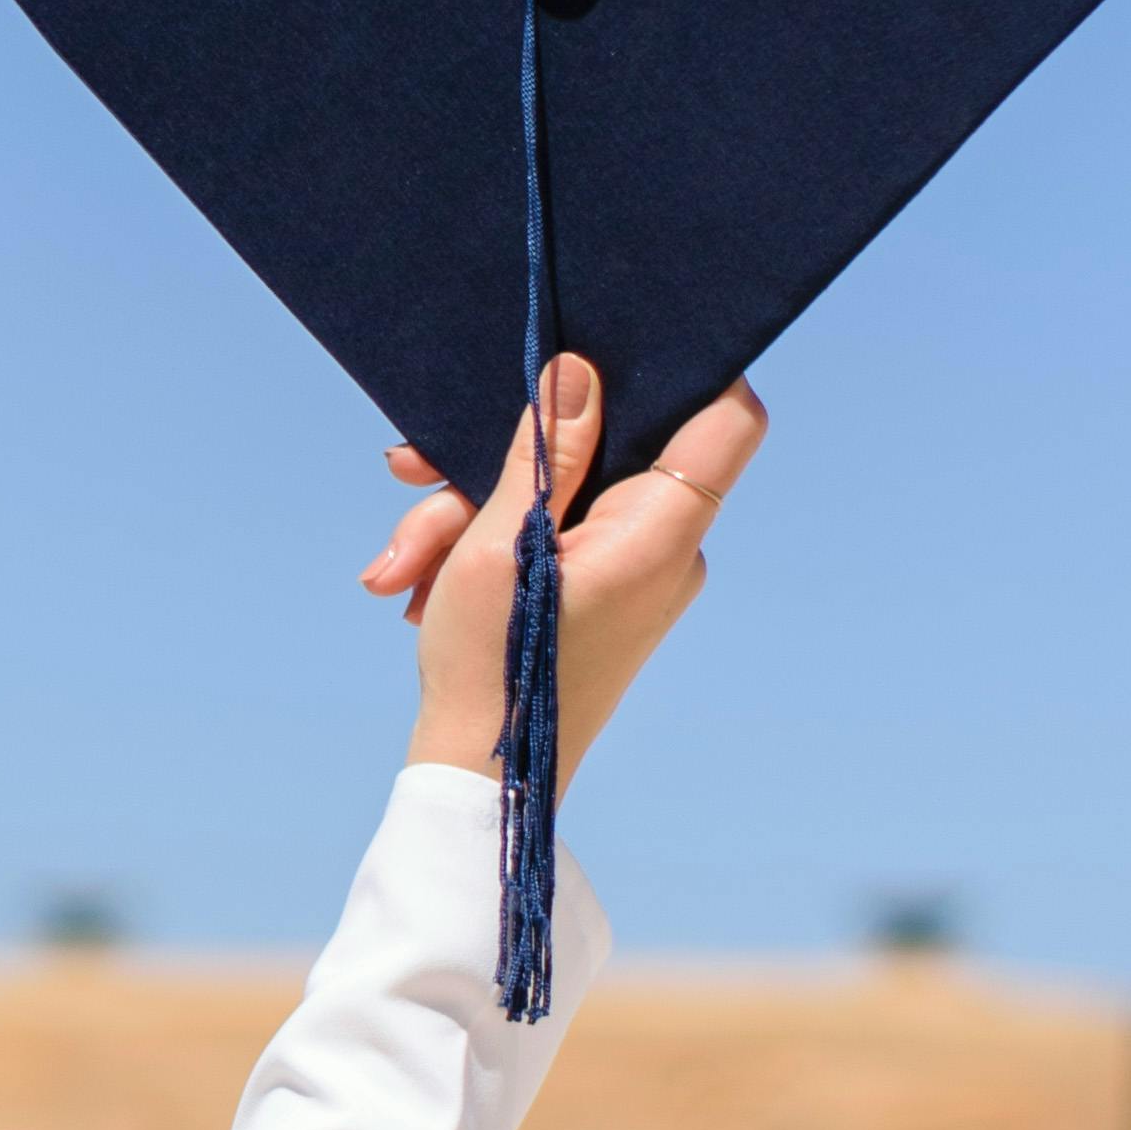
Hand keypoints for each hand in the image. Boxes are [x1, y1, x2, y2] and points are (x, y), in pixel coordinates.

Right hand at [368, 358, 768, 783]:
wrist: (484, 786)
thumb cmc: (493, 670)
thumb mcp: (502, 543)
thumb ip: (544, 452)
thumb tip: (578, 371)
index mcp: (661, 534)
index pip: (728, 420)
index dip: (691, 366)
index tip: (620, 343)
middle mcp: (668, 551)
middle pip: (608, 452)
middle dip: (506, 456)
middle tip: (415, 468)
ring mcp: (639, 576)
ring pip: (564, 497)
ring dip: (473, 512)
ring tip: (401, 565)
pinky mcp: (606, 596)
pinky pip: (558, 537)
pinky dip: (491, 545)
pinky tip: (423, 580)